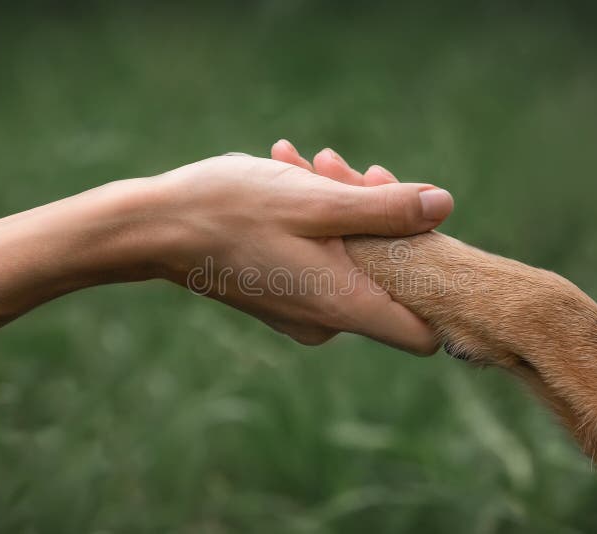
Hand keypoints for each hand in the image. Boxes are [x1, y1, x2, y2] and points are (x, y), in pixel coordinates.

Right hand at [153, 143, 453, 353]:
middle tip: (338, 167)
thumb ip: (385, 208)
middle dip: (376, 215)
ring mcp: (302, 311)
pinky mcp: (283, 295)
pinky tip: (290, 174)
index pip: (424, 332)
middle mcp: (327, 321)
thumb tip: (444, 206)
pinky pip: (320, 259)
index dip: (435, 284)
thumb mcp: (315, 200)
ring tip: (305, 161)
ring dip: (340, 206)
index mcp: (343, 306)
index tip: (418, 232)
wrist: (152, 229)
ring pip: (351, 257)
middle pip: (388, 276)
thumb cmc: (229, 210)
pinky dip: (315, 220)